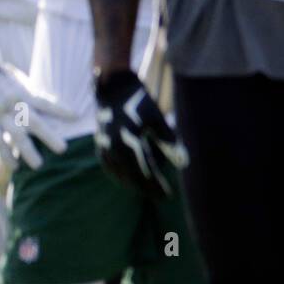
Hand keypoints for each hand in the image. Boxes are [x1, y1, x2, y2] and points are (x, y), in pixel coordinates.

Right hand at [0, 64, 70, 170]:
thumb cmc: (5, 78)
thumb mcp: (22, 81)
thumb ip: (34, 95)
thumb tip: (55, 107)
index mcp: (23, 93)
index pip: (45, 103)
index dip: (60, 110)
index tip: (76, 116)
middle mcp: (12, 105)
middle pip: (33, 122)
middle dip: (48, 136)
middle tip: (63, 149)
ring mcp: (0, 116)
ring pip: (14, 136)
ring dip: (27, 151)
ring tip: (38, 165)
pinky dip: (5, 155)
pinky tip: (15, 166)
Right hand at [93, 68, 186, 196]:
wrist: (113, 86)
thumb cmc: (138, 101)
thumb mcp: (156, 117)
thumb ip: (168, 140)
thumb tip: (183, 162)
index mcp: (128, 142)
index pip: (144, 172)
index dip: (156, 186)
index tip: (167, 196)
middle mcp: (112, 148)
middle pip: (131, 177)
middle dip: (146, 189)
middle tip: (161, 197)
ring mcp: (103, 147)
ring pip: (119, 174)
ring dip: (133, 184)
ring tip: (148, 190)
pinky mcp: (100, 145)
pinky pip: (110, 167)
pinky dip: (120, 175)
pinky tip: (130, 180)